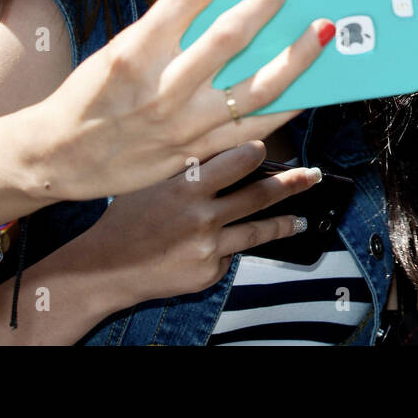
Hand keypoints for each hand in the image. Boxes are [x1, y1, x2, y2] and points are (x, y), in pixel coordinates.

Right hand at [22, 0, 332, 202]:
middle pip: (228, 39)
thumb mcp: (117, 54)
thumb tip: (223, 4)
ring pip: (257, 88)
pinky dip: (287, 105)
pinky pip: (256, 127)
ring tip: (321, 31)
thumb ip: (166, 32)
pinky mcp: (198, 152)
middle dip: (264, 7)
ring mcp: (184, 125)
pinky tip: (309, 86)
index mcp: (133, 55)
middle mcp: (161, 89)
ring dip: (297, 56)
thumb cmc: (92, 97)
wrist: (57, 158)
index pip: (178, 3)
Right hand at [72, 140, 320, 305]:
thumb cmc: (126, 218)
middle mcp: (202, 217)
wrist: (104, 270)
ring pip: (258, 231)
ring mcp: (208, 247)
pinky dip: (230, 246)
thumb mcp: (151, 183)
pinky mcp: (209, 272)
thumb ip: (190, 172)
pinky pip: (230, 253)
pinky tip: (221, 242)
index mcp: (187, 187)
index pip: (238, 161)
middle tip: (313, 175)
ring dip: (284, 222)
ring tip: (302, 218)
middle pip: (260, 196)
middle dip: (292, 184)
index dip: (258, 151)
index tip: (269, 145)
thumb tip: (231, 153)